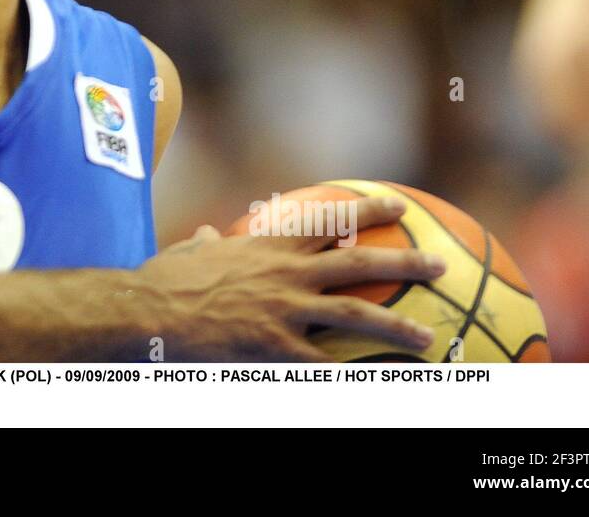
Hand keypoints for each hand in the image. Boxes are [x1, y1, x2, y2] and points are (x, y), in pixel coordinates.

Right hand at [139, 196, 445, 360]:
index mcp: (267, 246)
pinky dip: (352, 374)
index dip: (366, 210)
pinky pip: (325, 365)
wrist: (148, 311)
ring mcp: (285, 311)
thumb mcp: (186, 254)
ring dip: (398, 326)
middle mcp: (286, 274)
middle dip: (405, 262)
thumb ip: (204, 245)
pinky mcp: (276, 348)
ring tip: (428, 337)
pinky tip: (376, 384)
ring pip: (357, 314)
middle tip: (440, 265)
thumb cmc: (162, 281)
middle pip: (359, 264)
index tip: (396, 204)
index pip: (328, 220)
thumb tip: (204, 235)